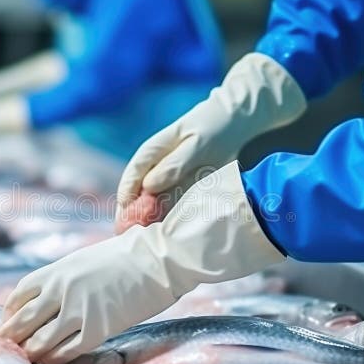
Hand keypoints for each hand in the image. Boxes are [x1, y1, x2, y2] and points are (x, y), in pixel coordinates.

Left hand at [0, 162, 285, 363]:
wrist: (160, 259)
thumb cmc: (130, 255)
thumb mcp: (88, 259)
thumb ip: (67, 277)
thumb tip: (53, 295)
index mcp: (57, 269)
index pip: (20, 295)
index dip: (11, 312)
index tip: (12, 321)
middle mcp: (60, 290)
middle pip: (22, 322)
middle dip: (15, 337)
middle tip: (14, 347)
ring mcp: (77, 311)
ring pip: (39, 342)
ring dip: (33, 352)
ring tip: (33, 358)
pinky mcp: (97, 330)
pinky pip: (66, 352)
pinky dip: (56, 360)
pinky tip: (56, 363)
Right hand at [115, 53, 306, 230]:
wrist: (239, 120)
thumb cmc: (215, 127)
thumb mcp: (197, 145)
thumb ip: (173, 165)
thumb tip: (148, 187)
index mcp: (152, 152)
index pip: (131, 179)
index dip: (126, 202)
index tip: (125, 224)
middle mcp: (156, 166)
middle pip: (137, 194)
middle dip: (132, 217)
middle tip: (131, 240)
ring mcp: (168, 177)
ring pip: (151, 202)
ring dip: (148, 221)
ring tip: (147, 243)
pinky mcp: (182, 185)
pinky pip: (170, 204)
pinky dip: (166, 218)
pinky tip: (168, 234)